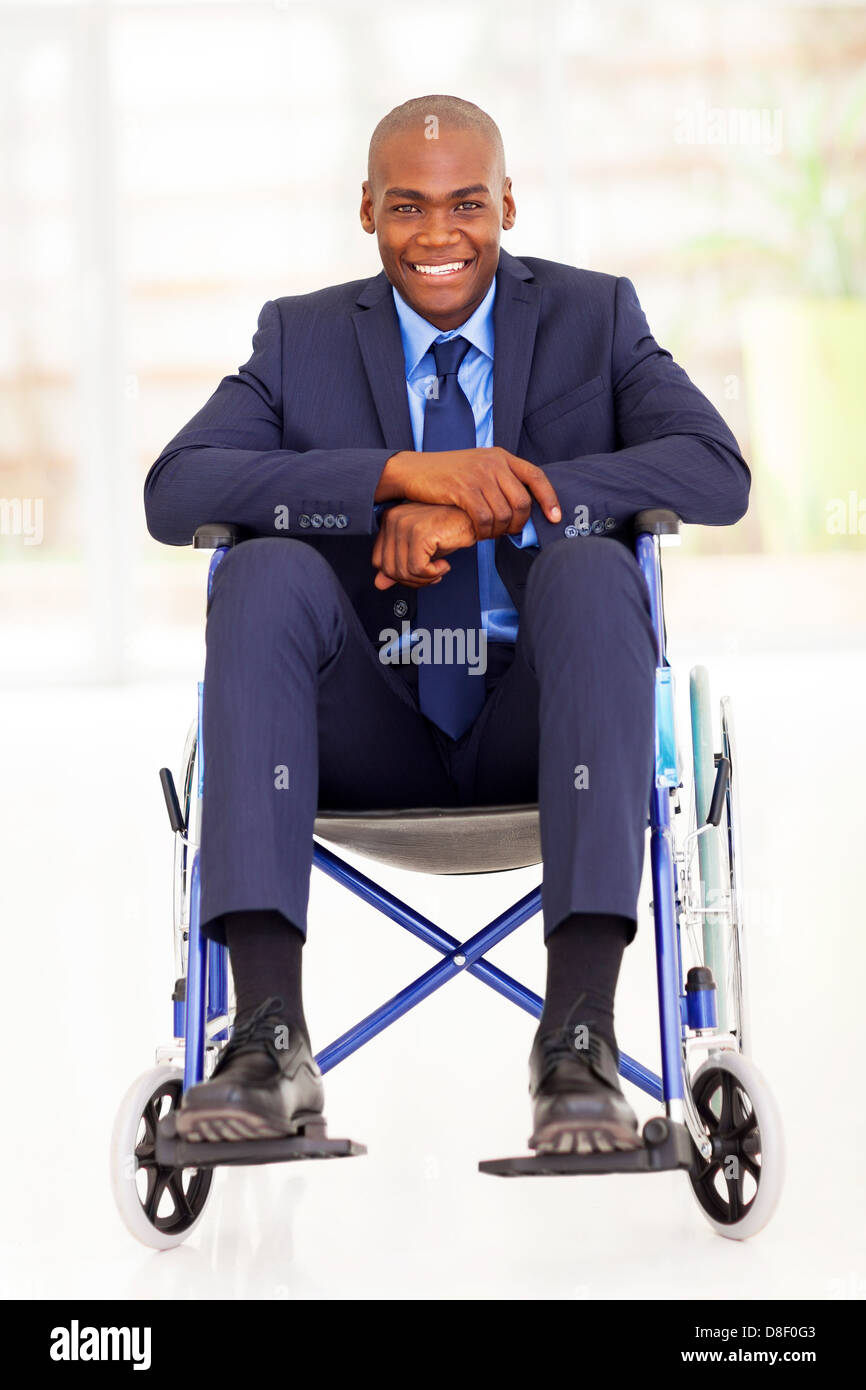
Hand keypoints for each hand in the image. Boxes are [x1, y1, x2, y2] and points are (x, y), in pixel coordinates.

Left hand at [372, 503, 475, 589]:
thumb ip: (399, 565)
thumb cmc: (450, 529)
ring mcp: (404, 524)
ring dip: (425, 578)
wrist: (476, 518)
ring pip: (403, 571)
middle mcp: (393, 519)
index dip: (400, 576)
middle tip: (432, 574)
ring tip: (439, 569)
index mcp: (389, 520)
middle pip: (389, 569)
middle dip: (413, 580)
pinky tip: (444, 564)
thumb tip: (379, 584)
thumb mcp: (421, 550)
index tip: (420, 573)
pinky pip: (418, 568)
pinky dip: (433, 574)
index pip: (379, 561)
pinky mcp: (419, 532)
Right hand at [375, 447, 560, 539]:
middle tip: (509, 533)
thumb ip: (500, 481)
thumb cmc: (447, 474)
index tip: (555, 518)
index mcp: (501, 456)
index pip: (536, 477)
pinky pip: (484, 519)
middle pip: (522, 502)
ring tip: (490, 534)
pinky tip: (478, 534)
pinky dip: (484, 532)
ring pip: (503, 514)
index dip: (549, 499)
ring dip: (499, 532)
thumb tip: (522, 508)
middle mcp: (493, 463)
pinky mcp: (463, 489)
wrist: (413, 470)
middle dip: (518, 524)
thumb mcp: (478, 468)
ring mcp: (478, 475)